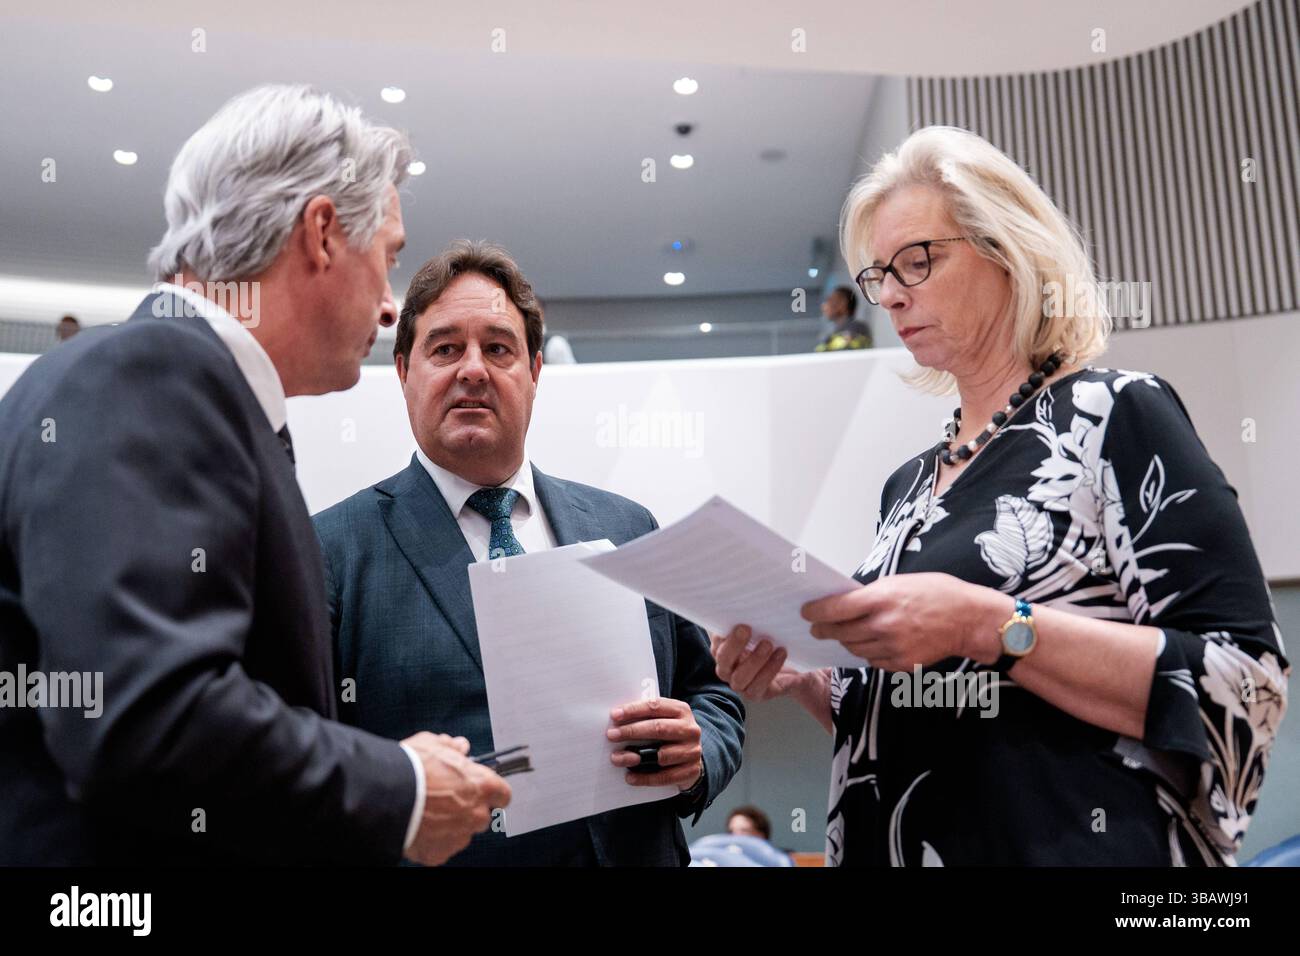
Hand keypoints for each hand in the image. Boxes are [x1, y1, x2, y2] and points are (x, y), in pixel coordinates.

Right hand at [401, 731, 511, 865]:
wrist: (385, 795)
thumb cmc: (411, 767)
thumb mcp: (432, 744)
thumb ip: (451, 747)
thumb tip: (459, 746)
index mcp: (482, 786)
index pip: (503, 794)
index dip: (491, 791)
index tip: (481, 789)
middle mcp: (476, 814)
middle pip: (482, 816)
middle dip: (469, 809)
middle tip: (446, 800)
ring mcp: (458, 837)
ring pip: (462, 833)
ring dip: (451, 825)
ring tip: (427, 814)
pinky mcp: (438, 854)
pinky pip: (440, 847)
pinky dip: (432, 841)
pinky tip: (418, 827)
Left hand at [606, 697, 702, 789]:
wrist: (691, 756)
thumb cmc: (669, 734)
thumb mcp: (663, 719)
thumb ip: (645, 717)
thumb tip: (616, 720)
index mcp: (682, 711)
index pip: (656, 706)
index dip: (634, 710)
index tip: (614, 715)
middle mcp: (690, 729)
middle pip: (659, 728)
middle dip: (632, 731)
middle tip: (611, 735)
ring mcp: (692, 751)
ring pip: (661, 755)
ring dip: (634, 757)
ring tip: (616, 758)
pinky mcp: (691, 771)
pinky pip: (665, 776)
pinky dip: (645, 778)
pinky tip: (630, 776)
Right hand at [709, 625, 802, 700]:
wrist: (795, 666)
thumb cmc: (772, 640)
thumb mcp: (760, 625)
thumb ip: (746, 616)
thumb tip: (737, 600)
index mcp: (722, 649)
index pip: (716, 642)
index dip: (721, 634)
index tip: (735, 621)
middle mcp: (727, 668)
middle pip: (723, 661)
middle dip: (733, 645)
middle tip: (745, 629)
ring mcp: (740, 683)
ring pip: (739, 677)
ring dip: (754, 660)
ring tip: (768, 643)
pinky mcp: (756, 693)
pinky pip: (758, 686)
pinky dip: (770, 669)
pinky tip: (781, 653)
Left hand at [801, 572, 993, 669]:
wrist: (970, 619)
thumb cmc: (938, 593)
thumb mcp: (900, 582)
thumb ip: (872, 594)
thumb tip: (846, 602)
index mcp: (881, 599)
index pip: (835, 609)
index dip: (815, 612)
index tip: (807, 613)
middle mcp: (883, 625)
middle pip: (839, 632)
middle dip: (824, 630)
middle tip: (817, 628)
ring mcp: (892, 647)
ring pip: (854, 648)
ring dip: (845, 641)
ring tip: (844, 634)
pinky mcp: (901, 664)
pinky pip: (872, 661)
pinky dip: (868, 652)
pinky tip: (872, 643)